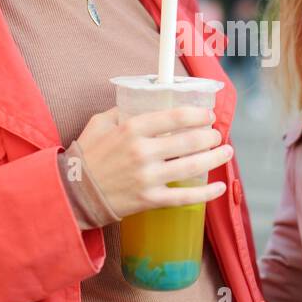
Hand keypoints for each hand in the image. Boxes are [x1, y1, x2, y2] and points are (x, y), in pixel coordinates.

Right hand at [74, 106, 231, 218]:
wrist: (75, 192)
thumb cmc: (87, 156)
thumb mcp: (99, 123)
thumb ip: (122, 111)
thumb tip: (143, 101)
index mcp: (132, 129)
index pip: (175, 117)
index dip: (198, 115)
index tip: (208, 115)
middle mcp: (143, 152)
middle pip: (189, 141)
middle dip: (210, 136)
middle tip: (217, 135)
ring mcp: (148, 177)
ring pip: (192, 167)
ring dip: (215, 158)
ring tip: (226, 152)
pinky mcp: (150, 200)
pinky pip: (184, 197)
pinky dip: (206, 194)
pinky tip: (219, 187)